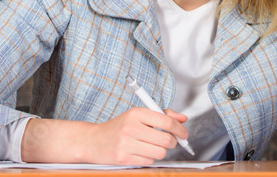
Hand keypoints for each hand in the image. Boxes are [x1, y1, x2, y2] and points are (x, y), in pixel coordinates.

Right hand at [21, 108, 188, 164]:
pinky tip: (139, 153)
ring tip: (149, 146)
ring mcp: (126, 144)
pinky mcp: (124, 158)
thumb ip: (161, 115)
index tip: (183, 133)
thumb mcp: (137, 116)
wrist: (93, 141)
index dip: (180, 129)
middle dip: (171, 142)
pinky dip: (148, 159)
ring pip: (159, 153)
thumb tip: (183, 118)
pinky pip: (149, 162)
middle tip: (167, 141)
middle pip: (166, 140)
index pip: (166, 122)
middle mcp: (131, 127)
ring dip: (159, 152)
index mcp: (136, 113)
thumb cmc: (118, 127)